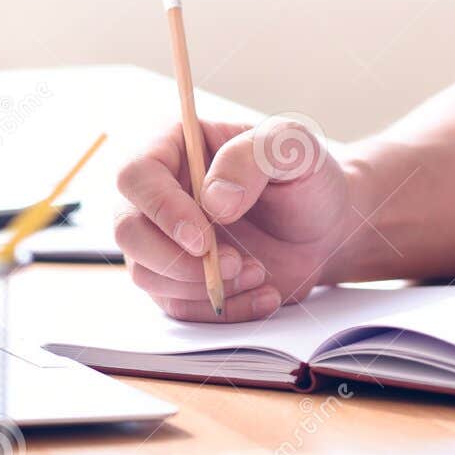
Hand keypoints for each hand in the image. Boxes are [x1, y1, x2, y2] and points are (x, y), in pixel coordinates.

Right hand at [114, 116, 352, 321]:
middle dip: (178, 259)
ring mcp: (164, 239)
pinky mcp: (179, 279)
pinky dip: (224, 307)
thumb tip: (212, 200)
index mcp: (176, 146)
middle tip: (236, 263)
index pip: (137, 175)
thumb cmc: (304, 177)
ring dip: (202, 285)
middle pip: (129, 231)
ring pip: (147, 274)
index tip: (203, 239)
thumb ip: (252, 159)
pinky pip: (179, 307)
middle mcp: (159, 194)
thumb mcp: (293, 148)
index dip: (161, 209)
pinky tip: (264, 293)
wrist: (326, 227)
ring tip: (258, 272)